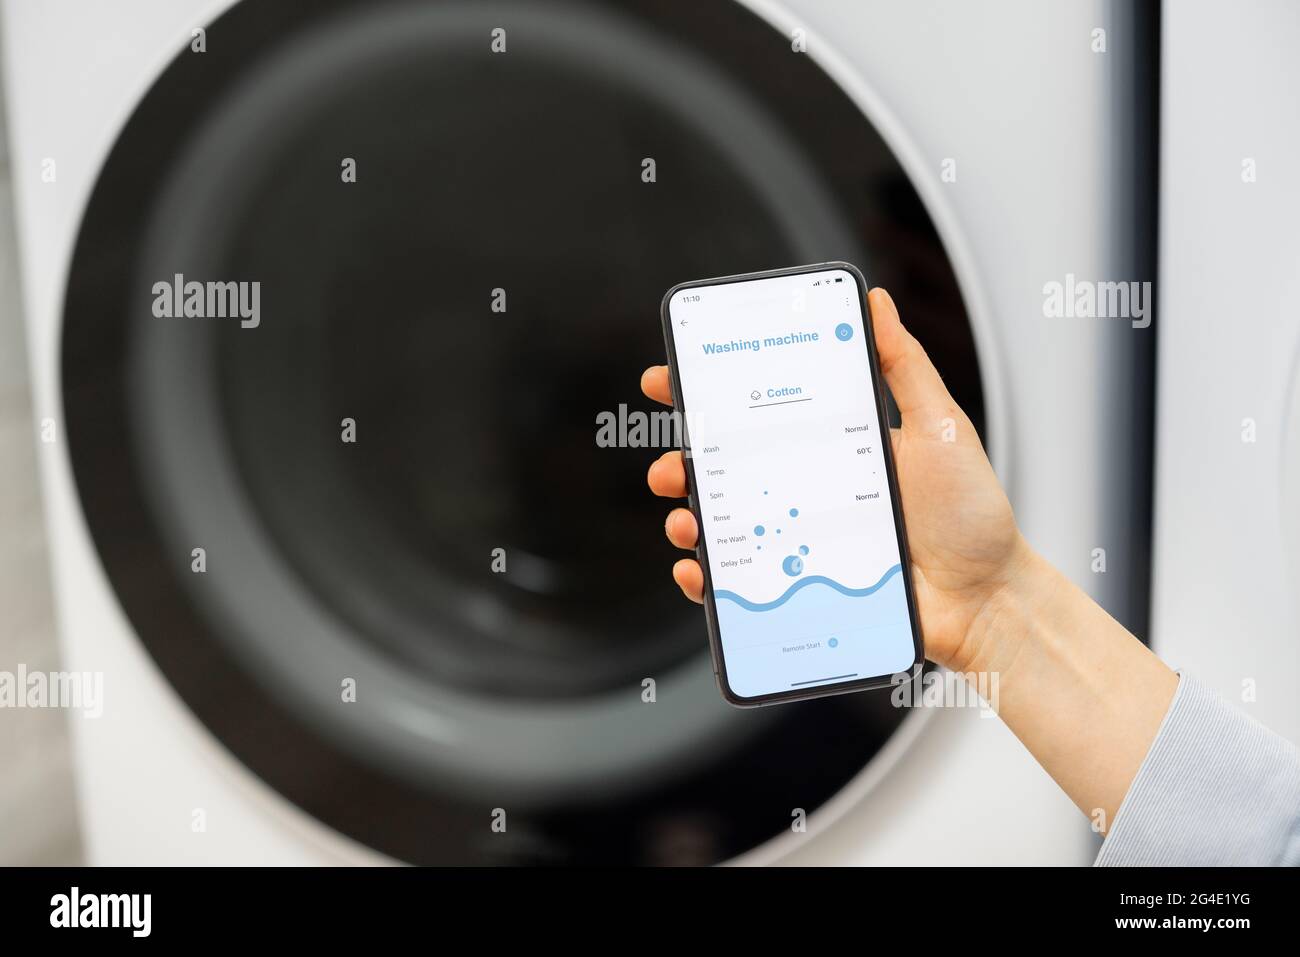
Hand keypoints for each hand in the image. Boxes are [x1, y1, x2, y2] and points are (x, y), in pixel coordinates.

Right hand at [641, 287, 1031, 672]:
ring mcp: (799, 540)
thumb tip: (876, 302)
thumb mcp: (940, 426)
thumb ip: (905, 365)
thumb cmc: (971, 514)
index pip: (757, 412)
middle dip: (681, 461)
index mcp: (830, 445)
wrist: (988, 599)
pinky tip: (700, 568)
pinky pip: (739, 586)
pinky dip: (708, 579)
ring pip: (723, 525)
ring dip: (689, 517)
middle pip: (725, 470)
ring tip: (688, 517)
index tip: (669, 379)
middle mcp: (806, 490)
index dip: (707, 395)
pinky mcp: (800, 588)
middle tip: (673, 462)